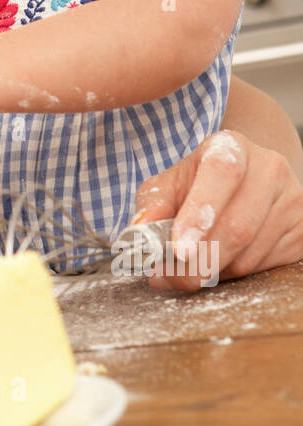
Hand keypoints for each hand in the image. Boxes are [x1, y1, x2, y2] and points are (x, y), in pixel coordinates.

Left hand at [130, 130, 302, 290]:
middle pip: (237, 227)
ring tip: (191, 265)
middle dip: (196, 263)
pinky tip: (221, 262)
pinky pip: (267, 267)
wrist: (246, 182)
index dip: (200, 213)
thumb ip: (151, 207)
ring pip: (250, 254)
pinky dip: (235, 275)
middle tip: (166, 277)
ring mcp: (292, 198)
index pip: (221, 174)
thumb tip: (138, 235)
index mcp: (231, 147)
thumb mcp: (168, 186)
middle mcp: (269, 167)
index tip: (179, 248)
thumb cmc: (198, 185)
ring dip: (212, 272)